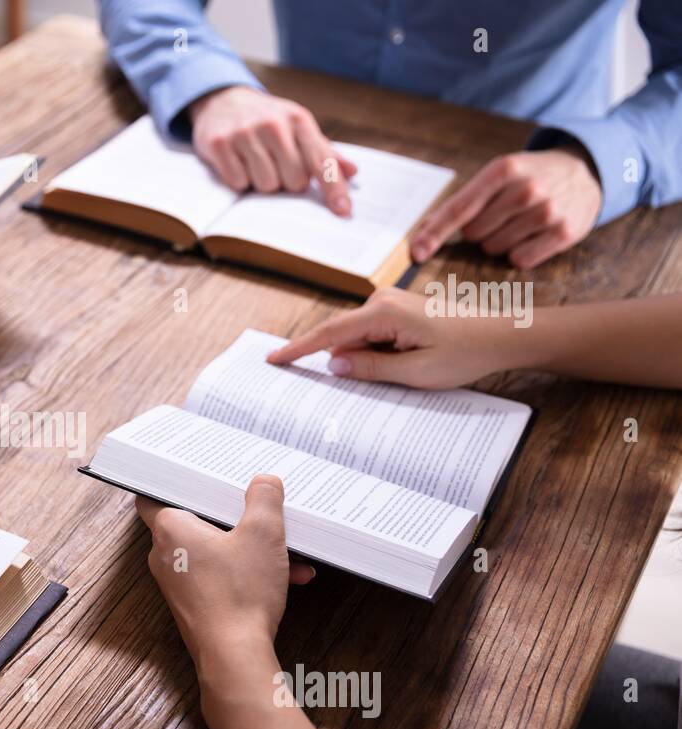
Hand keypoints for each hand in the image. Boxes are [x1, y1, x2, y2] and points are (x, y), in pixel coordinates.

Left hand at [135, 476, 313, 683]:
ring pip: (215, 551)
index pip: (154, 494)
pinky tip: (288, 576)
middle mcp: (166, 555)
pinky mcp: (195, 604)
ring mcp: (179, 583)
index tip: (199, 476)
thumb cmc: (240, 593)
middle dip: (234, 516)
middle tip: (257, 507)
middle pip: (196, 521)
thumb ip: (264, 499)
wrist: (234, 657)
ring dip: (250, 547)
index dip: (176, 483)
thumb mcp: (263, 534)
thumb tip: (264, 481)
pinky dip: (248, 572)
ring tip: (288, 549)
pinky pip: (221, 576)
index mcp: (171, 529)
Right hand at [189, 86, 357, 214]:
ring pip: (266, 185)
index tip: (343, 210)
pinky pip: (238, 183)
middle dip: (287, 183)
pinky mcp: (220, 144)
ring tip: (255, 164)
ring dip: (262, 183)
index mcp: (299, 120)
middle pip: (294, 182)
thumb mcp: (297, 128)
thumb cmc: (268, 121)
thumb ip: (324, 152)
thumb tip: (352, 172)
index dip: (333, 189)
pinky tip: (238, 163)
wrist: (223, 101)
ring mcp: (245, 133)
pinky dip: (239, 180)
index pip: (321, 162)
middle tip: (277, 166)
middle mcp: (274, 124)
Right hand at [267, 287, 512, 388]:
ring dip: (362, 360)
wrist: (503, 334)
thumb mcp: (415, 372)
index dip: (297, 350)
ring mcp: (390, 303)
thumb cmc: (465, 352)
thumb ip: (370, 368)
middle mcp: (381, 300)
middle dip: (332, 360)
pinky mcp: (398, 310)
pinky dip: (371, 353)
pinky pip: (372, 334)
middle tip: (342, 379)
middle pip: (340, 336)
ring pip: (357, 338)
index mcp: (382, 312)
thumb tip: (333, 365)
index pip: (328, 335)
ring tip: (399, 373)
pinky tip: (395, 367)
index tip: (272, 359)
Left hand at [411, 144, 601, 267]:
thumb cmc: (527, 177)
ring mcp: (547, 211)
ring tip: (518, 222)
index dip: (434, 234)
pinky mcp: (564, 232)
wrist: (584, 171)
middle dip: (479, 231)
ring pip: (495, 248)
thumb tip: (422, 233)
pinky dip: (520, 253)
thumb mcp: (497, 175)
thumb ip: (462, 203)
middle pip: (474, 234)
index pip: (459, 210)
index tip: (416, 253)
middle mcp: (526, 189)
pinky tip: (533, 234)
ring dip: (499, 242)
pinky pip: (520, 260)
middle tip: (500, 215)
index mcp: (503, 170)